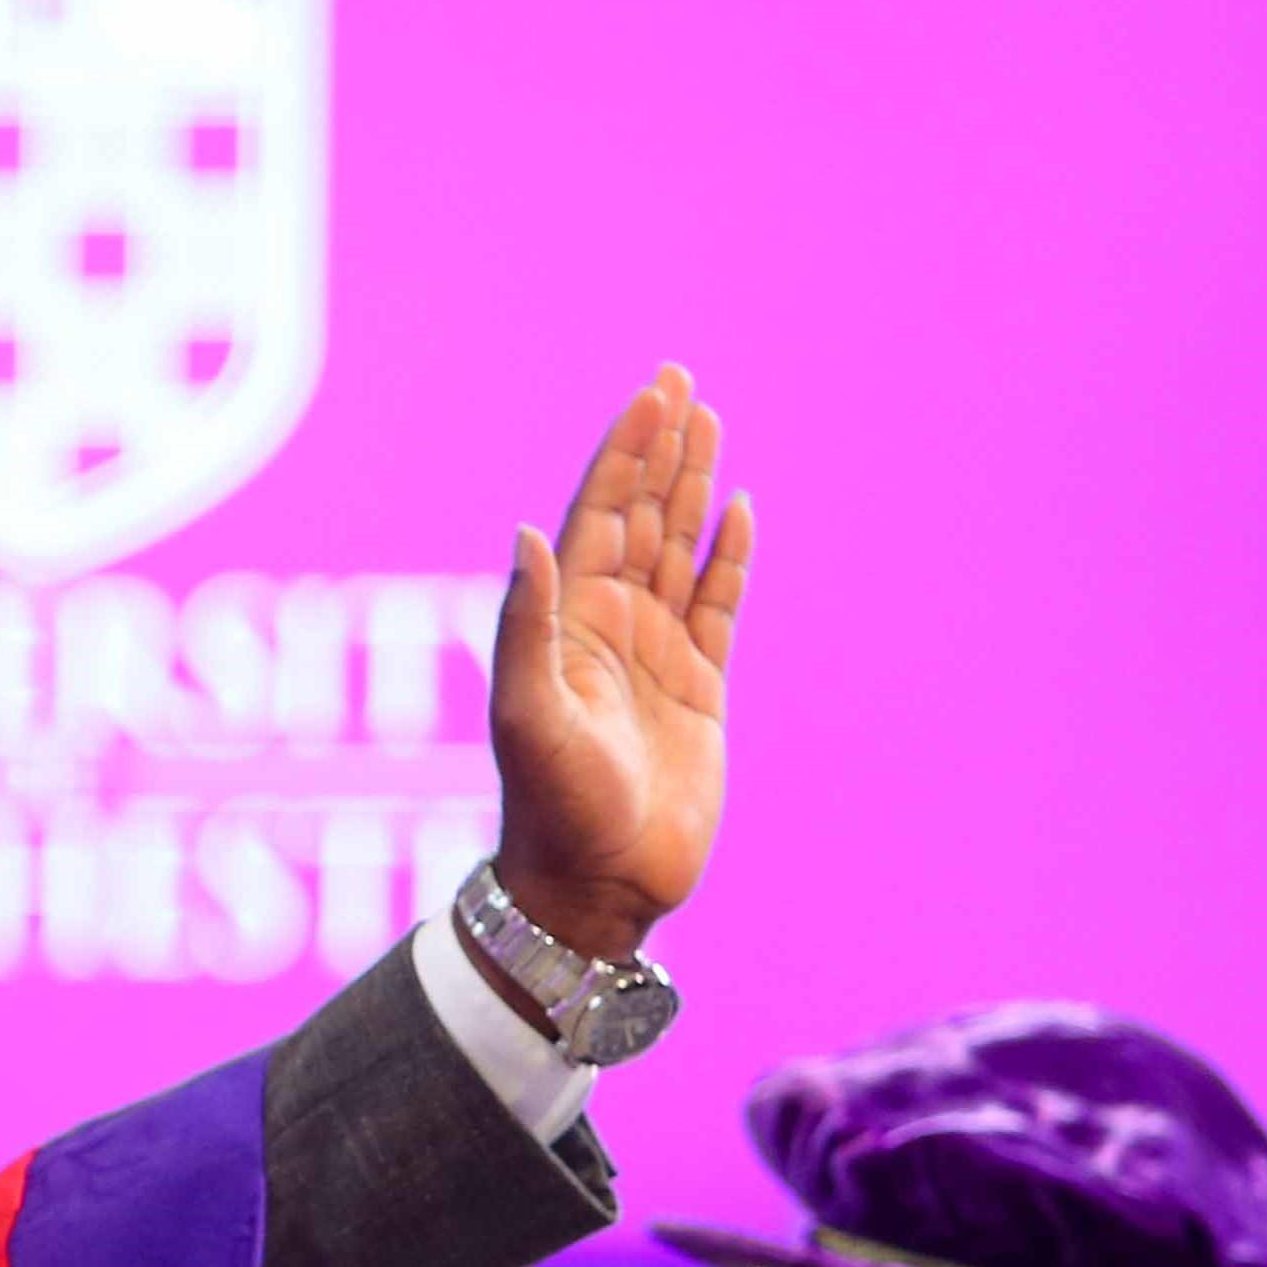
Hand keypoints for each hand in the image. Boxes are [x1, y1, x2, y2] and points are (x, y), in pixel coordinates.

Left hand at [484, 366, 750, 966]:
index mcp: (568, 624)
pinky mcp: (699, 691)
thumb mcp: (527, 715)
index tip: (651, 394)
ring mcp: (656, 656)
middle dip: (658, 448)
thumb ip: (526, 625)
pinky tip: (739, 510)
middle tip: (678, 379)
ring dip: (692, 486)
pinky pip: (718, 606)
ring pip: (679, 549)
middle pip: (639, 516)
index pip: (597, 515)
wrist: (595, 887)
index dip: (623, 453)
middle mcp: (610, 628)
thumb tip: (527, 532)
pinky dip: (729, 558)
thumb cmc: (551, 810)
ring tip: (708, 421)